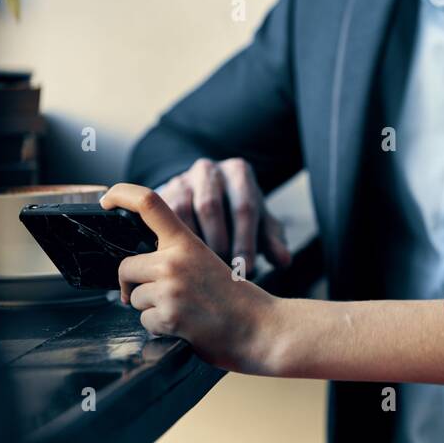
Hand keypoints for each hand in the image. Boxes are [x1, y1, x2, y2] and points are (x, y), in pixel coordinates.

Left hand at [105, 183, 288, 375]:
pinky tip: (185, 325)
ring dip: (151, 308)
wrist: (261, 328)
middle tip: (162, 294)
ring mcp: (172, 287)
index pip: (150, 204)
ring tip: (183, 310)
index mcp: (187, 241)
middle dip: (134, 285)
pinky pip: (144, 321)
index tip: (107, 199)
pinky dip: (160, 327)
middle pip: (126, 266)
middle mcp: (176, 259)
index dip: (123, 194)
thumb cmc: (235, 298)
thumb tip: (139, 261)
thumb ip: (177, 253)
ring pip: (133, 297)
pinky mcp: (170, 315)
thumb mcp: (208, 261)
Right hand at [156, 157, 290, 270]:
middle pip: (211, 206)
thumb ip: (272, 241)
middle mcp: (209, 170)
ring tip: (200, 271)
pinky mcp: (160, 194)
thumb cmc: (239, 215)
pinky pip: (160, 218)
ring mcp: (182, 179)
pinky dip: (171, 242)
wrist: (209, 197)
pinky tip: (180, 263)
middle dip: (217, 243)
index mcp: (239, 172)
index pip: (244, 207)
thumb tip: (284, 260)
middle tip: (222, 272)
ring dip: (190, 244)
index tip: (247, 268)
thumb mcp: (260, 224)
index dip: (246, 240)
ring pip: (182, 211)